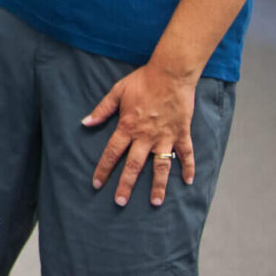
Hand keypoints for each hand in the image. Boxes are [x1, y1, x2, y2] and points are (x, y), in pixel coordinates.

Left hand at [83, 62, 197, 206]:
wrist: (170, 74)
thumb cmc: (143, 81)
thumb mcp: (117, 92)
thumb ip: (102, 109)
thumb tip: (86, 122)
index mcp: (128, 127)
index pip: (112, 153)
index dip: (103, 169)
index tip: (97, 183)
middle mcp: (146, 136)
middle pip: (133, 165)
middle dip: (126, 185)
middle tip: (120, 202)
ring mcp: (165, 137)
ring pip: (160, 167)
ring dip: (157, 186)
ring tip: (155, 202)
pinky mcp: (182, 134)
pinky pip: (186, 155)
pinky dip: (189, 168)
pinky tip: (189, 182)